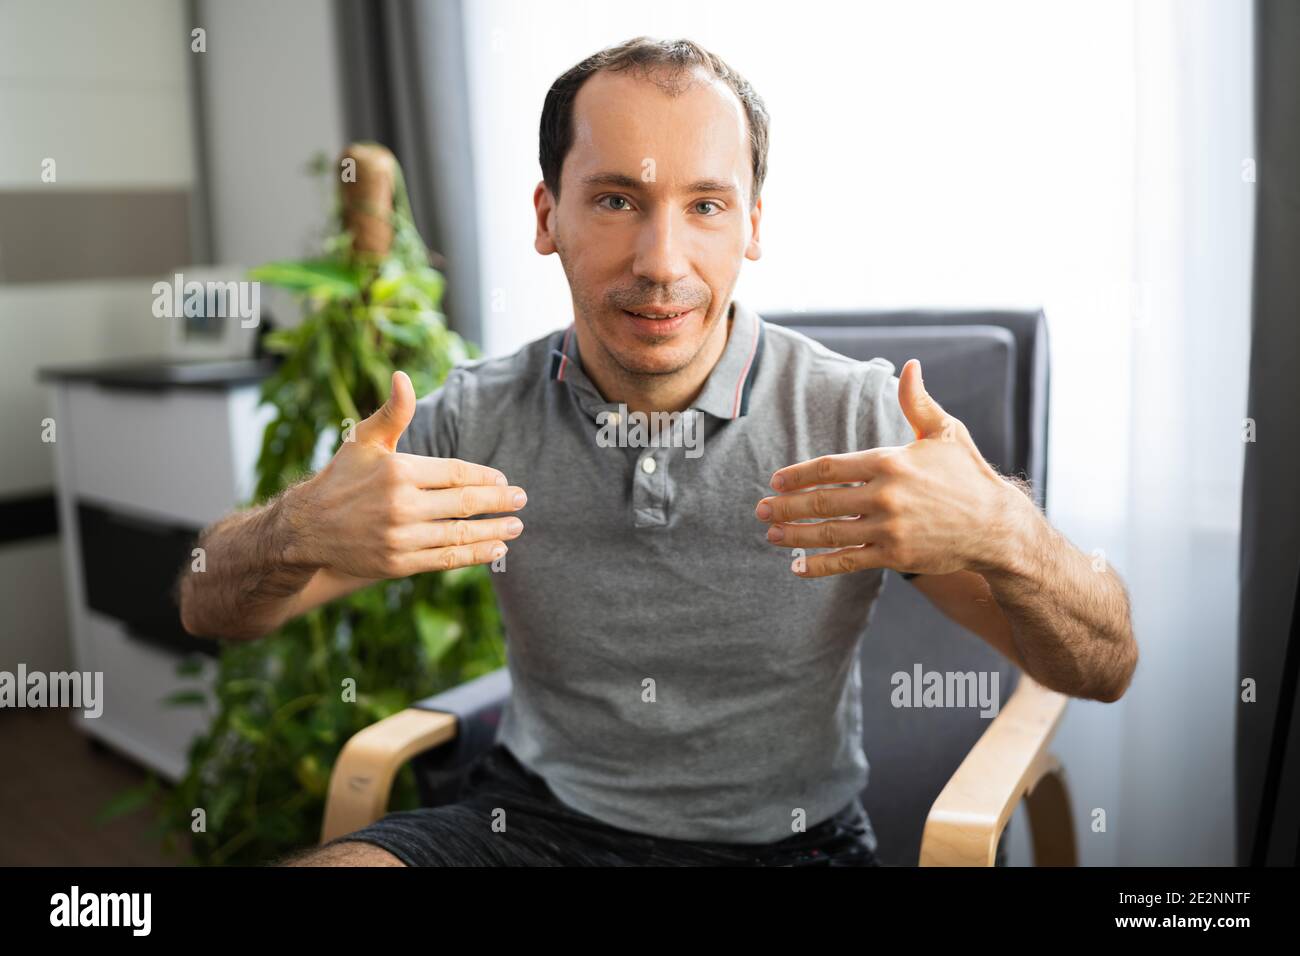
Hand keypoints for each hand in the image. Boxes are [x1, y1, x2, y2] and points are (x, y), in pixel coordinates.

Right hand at [283, 371, 526, 578]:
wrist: (307, 529)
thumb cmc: (343, 478)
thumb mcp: (364, 440)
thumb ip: (393, 412)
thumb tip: (403, 376)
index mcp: (398, 471)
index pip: (456, 473)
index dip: (484, 477)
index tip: (504, 479)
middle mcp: (400, 505)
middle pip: (464, 504)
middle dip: (498, 502)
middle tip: (521, 499)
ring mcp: (399, 537)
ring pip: (459, 535)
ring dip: (494, 532)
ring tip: (516, 526)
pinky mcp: (398, 564)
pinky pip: (445, 559)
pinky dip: (474, 556)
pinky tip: (495, 549)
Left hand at [754, 359, 1017, 578]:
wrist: (997, 527)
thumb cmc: (969, 475)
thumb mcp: (946, 433)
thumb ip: (917, 403)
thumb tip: (909, 366)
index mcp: (889, 462)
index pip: (830, 467)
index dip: (799, 475)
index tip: (777, 479)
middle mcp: (885, 496)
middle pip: (822, 501)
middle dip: (786, 506)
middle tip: (761, 509)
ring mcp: (888, 529)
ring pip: (829, 532)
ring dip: (795, 534)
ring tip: (771, 534)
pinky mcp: (894, 556)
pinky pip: (848, 561)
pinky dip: (820, 565)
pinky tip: (797, 567)